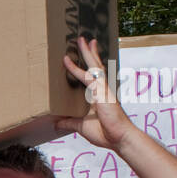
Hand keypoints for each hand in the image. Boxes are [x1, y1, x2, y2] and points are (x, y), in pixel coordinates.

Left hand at [56, 36, 137, 152]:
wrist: (120, 138)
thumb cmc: (106, 133)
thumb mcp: (82, 127)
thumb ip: (69, 123)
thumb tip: (56, 123)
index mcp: (98, 96)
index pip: (92, 76)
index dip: (88, 65)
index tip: (85, 54)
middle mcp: (101, 89)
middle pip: (96, 66)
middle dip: (90, 52)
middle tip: (84, 39)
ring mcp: (102, 89)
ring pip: (93, 66)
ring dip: (87, 53)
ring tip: (82, 40)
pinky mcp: (101, 92)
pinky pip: (86, 77)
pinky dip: (75, 69)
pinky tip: (67, 61)